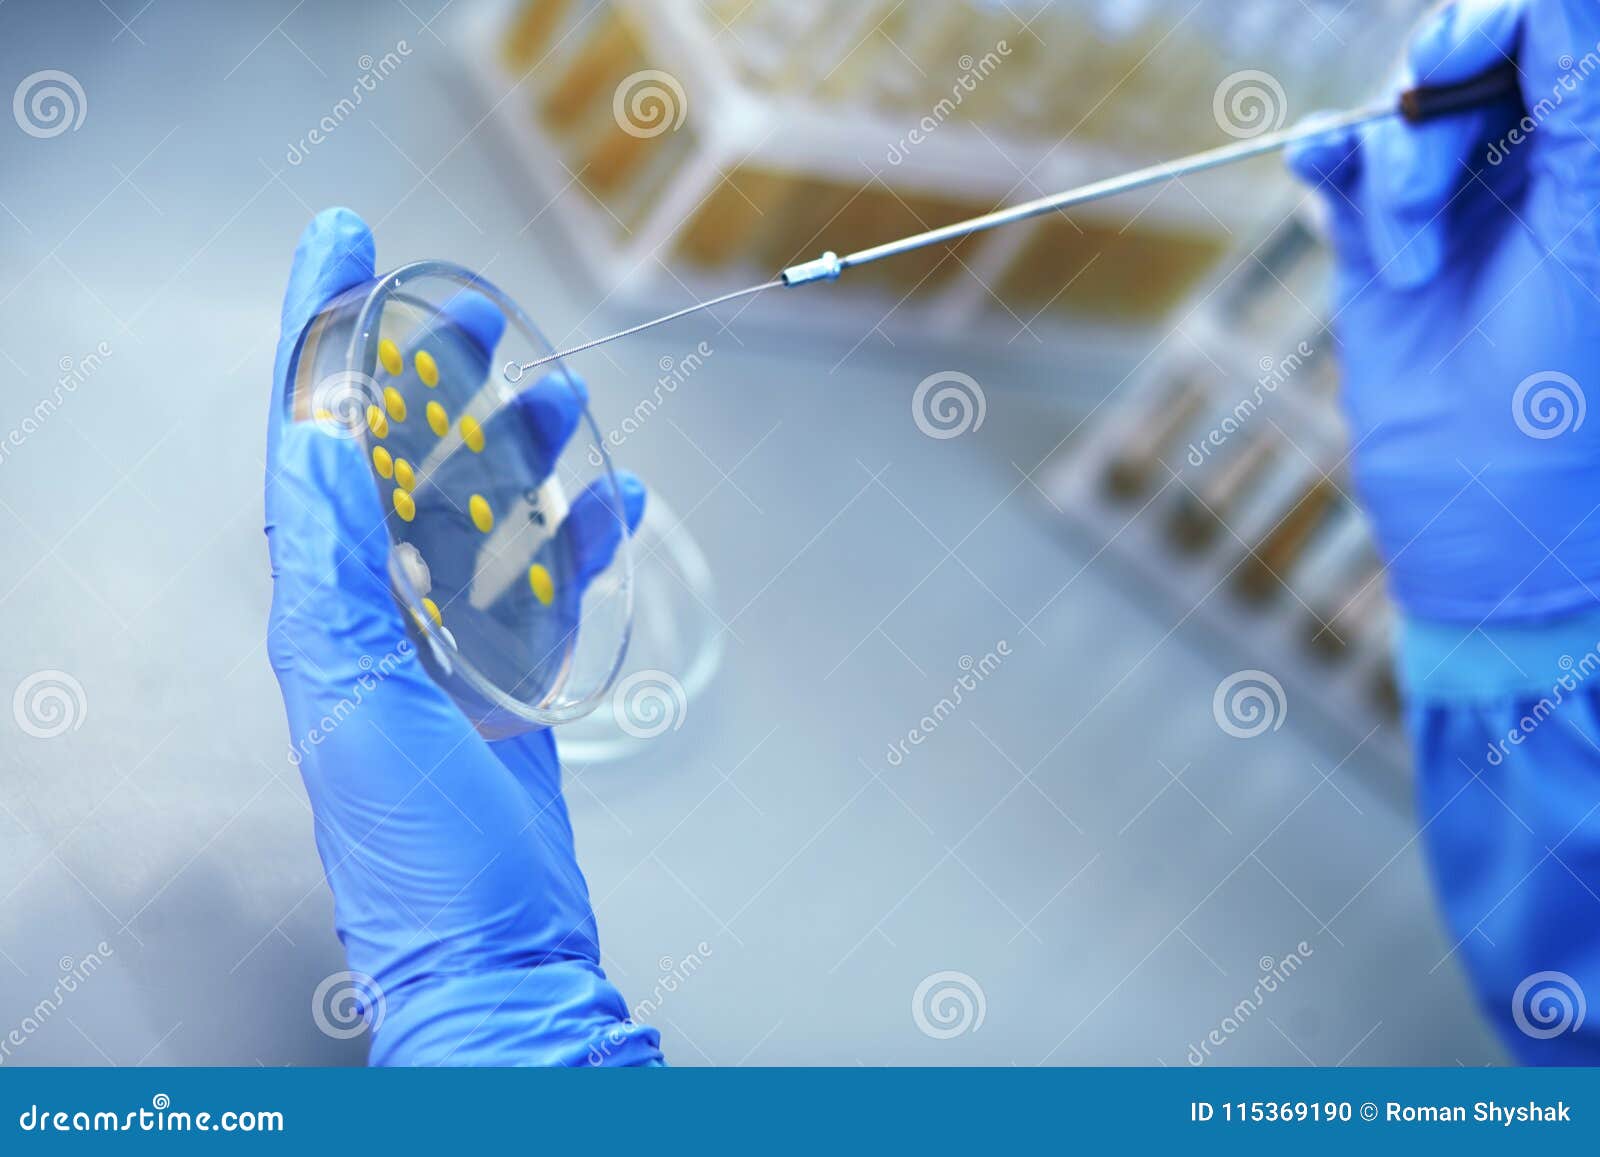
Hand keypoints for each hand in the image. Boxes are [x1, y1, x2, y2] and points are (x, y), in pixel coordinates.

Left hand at [265, 207, 658, 1065]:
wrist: (498, 956)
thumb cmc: (420, 854)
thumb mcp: (357, 699)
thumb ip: (338, 569)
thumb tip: (319, 443)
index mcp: (325, 608)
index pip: (313, 440)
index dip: (322, 333)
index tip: (344, 243)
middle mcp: (378, 617)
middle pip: (404, 462)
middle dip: (434, 375)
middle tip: (474, 307)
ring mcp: (451, 648)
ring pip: (484, 513)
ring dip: (520, 448)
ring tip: (562, 394)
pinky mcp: (512, 681)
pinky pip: (545, 584)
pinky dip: (579, 537)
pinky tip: (615, 504)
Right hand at [1287, 0, 1599, 621]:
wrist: (1480, 494)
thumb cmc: (1565, 372)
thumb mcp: (1588, 213)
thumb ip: (1580, 88)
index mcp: (1591, 152)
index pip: (1552, 32)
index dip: (1502, 23)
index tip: (1463, 58)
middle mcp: (1530, 161)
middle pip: (1468, 59)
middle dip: (1439, 101)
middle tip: (1429, 111)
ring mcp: (1449, 197)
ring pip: (1399, 114)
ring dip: (1394, 171)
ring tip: (1412, 259)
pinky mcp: (1375, 238)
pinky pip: (1340, 159)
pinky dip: (1326, 152)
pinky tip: (1316, 163)